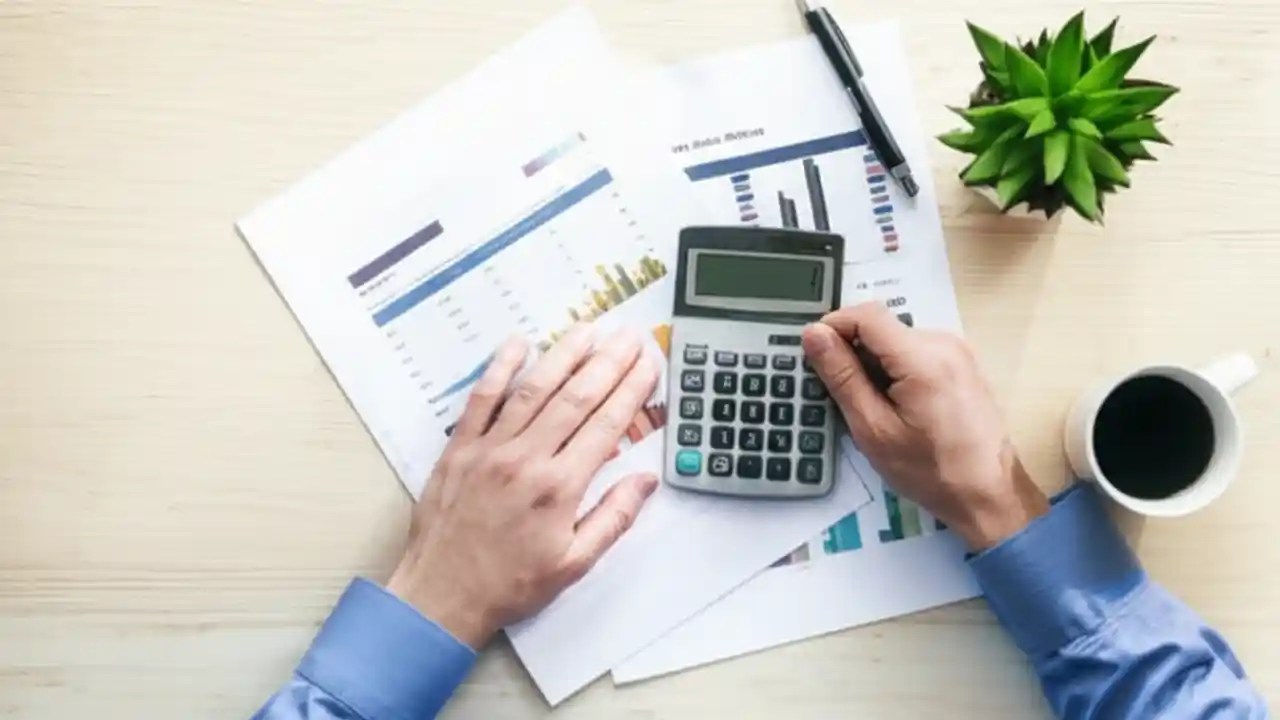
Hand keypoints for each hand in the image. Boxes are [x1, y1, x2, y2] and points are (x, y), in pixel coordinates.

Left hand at [387, 325, 659, 647]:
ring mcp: (490, 449)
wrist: (441, 595)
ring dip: (564, 355)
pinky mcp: (459, 448)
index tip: (648, 365)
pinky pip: (482, 399)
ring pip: (534, 390)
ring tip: (588, 330)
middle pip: (576, 398)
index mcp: (559, 487)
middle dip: (608, 363)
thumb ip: (614, 517)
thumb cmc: (508, 584)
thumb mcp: (574, 563)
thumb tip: (645, 480)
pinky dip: (500, 369)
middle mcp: (526, 459)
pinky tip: (518, 344)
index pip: (606, 424)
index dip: (632, 390)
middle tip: (629, 337)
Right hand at [801, 303, 1047, 550]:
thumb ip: (842, 376)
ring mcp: (957, 351)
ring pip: (897, 340)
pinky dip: (896, 370)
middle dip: (854, 352)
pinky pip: (916, 352)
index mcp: (923, 357)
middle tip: (843, 395)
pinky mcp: (962, 363)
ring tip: (872, 407)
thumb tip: (814, 333)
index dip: (832, 326)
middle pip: (882, 327)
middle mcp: (944, 342)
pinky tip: (898, 406)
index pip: (866, 314)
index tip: (815, 357)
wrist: (989, 493)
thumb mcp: (874, 429)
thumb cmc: (930, 471)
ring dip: (875, 364)